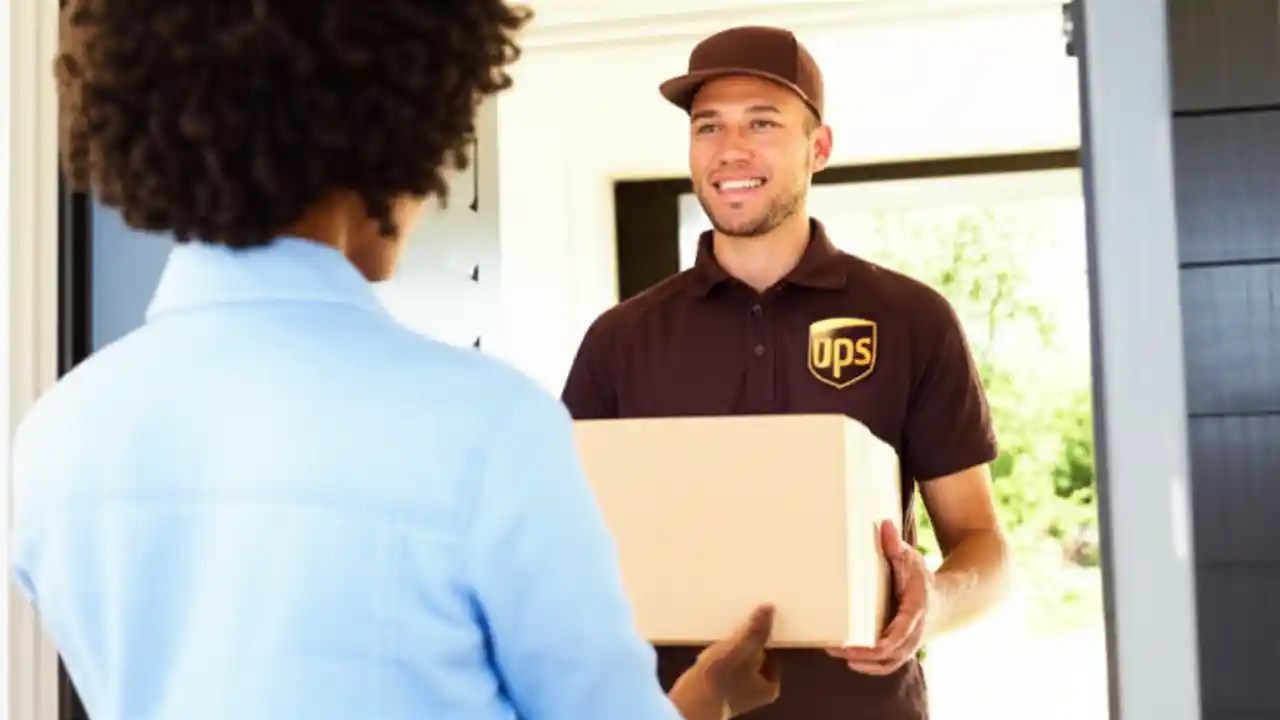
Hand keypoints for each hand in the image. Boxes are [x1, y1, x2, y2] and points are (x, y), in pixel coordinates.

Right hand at [669, 604, 780, 718]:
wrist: (689, 702)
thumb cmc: (720, 678)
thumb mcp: (742, 648)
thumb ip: (757, 630)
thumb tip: (769, 608)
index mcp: (769, 687)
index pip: (774, 654)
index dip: (767, 637)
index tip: (760, 621)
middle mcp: (755, 692)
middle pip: (756, 656)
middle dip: (749, 640)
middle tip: (742, 623)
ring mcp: (736, 691)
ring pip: (739, 659)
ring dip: (732, 646)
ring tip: (725, 634)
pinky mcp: (717, 688)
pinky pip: (724, 665)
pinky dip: (719, 655)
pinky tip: (712, 648)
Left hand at [828, 520, 932, 675]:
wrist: (949, 602)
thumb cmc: (924, 579)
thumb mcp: (912, 559)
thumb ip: (896, 545)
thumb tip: (884, 524)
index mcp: (916, 610)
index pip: (902, 631)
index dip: (886, 640)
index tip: (870, 645)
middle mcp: (914, 632)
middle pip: (891, 653)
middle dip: (865, 654)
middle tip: (837, 648)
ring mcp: (909, 644)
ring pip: (889, 662)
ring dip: (863, 662)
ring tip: (835, 652)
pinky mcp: (902, 648)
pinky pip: (888, 664)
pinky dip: (870, 666)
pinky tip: (849, 660)